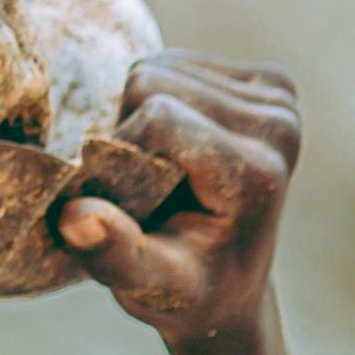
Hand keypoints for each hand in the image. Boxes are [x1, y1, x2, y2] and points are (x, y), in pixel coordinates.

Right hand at [57, 54, 296, 350]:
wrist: (229, 287)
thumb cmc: (184, 293)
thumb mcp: (150, 288)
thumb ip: (115, 255)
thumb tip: (74, 216)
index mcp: (257, 172)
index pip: (158, 115)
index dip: (121, 150)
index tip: (129, 199)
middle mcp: (280, 124)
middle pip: (154, 80)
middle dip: (130, 129)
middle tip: (144, 187)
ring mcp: (281, 98)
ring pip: (159, 66)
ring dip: (140, 115)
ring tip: (160, 171)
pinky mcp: (269, 81)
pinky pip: (176, 62)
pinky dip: (160, 100)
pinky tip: (177, 148)